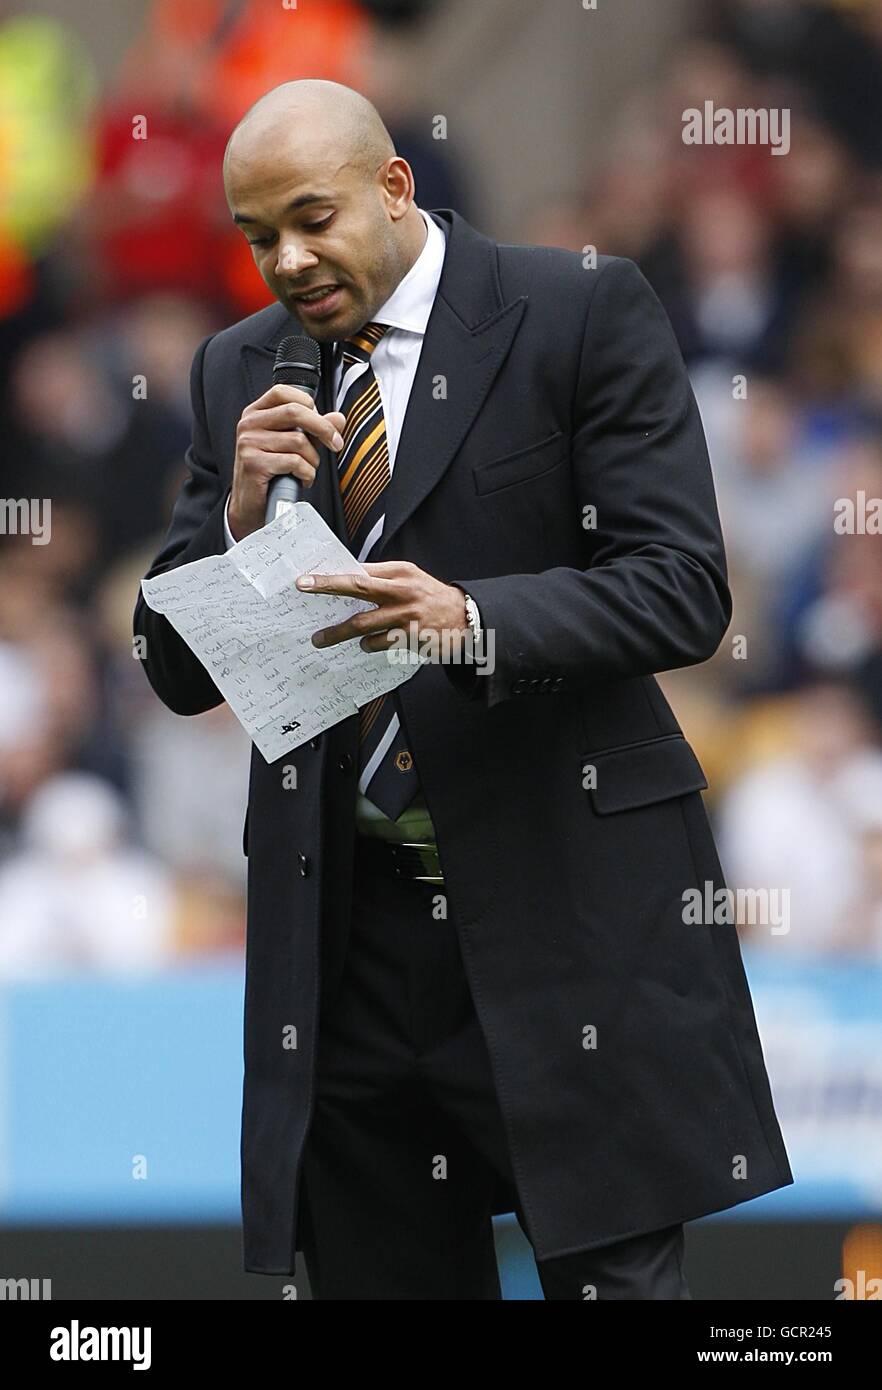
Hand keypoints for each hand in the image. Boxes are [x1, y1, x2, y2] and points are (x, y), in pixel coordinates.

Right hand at [228, 384, 346, 540]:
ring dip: (313, 460)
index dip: (309, 404)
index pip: (284, 392)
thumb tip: (338, 418)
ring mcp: (249, 443)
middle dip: (323, 428)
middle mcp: (249, 424)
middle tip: (336, 443)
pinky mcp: (253, 463)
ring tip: (308, 470)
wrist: (250, 506)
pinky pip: (294, 462)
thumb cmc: (271, 474)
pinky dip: (307, 474)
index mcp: (256, 413)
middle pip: (295, 411)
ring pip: (298, 441)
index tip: (323, 422)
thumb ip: (314, 429)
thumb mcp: (292, 446)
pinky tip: (301, 480)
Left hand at [295, 561, 468, 654]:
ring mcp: (407, 615)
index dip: (332, 574)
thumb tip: (347, 577)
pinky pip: (380, 643)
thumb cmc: (430, 597)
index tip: (307, 578)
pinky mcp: (411, 637)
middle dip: (327, 587)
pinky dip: (368, 645)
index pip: (360, 570)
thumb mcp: (410, 579)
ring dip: (339, 632)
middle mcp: (403, 590)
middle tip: (304, 589)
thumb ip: (382, 578)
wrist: (466, 618)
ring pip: (364, 624)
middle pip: (358, 587)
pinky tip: (366, 645)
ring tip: (321, 639)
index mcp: (400, 572)